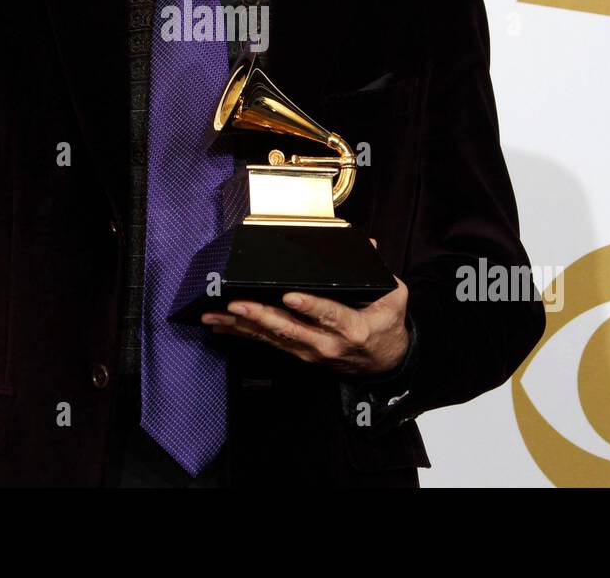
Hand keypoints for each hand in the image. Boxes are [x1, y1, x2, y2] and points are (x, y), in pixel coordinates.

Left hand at [201, 238, 410, 375]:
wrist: (385, 363)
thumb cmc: (387, 324)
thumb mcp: (393, 297)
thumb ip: (379, 273)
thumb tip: (368, 245)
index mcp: (353, 327)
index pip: (329, 315)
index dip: (309, 307)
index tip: (290, 297)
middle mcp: (328, 343)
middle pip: (291, 329)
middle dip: (261, 316)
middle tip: (236, 304)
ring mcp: (311, 351)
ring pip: (273, 337)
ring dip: (243, 326)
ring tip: (217, 316)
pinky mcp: (299, 354)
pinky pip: (269, 343)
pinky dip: (244, 334)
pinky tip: (223, 327)